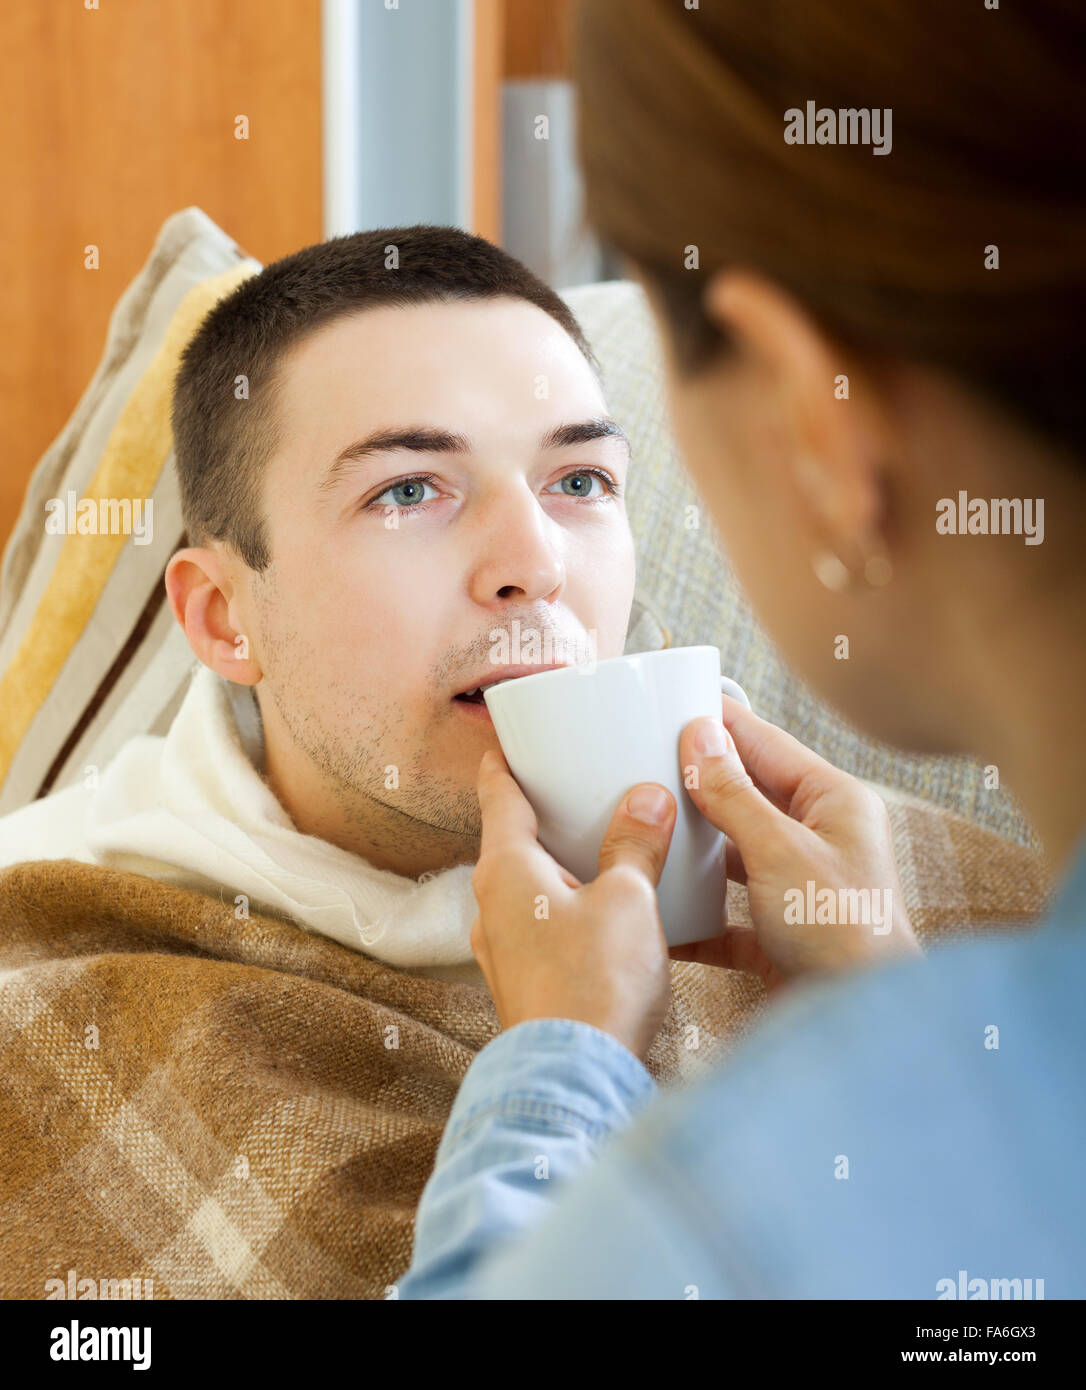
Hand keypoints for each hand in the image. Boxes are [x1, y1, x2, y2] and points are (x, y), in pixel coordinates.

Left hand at [470, 748, 677, 1059]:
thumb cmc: (593, 984)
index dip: (504, 766)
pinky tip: (603, 920)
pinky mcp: (523, 986)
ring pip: (526, 892)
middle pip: (510, 845)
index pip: (498, 798)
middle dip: (542, 820)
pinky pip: (540, 931)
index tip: (507, 744)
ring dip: (557, 871)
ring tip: (600, 857)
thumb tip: (645, 800)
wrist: (575, 1080)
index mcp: (505, 870)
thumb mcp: (629, 900)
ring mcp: (501, 951)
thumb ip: (635, 845)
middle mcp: (490, 908)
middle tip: (576, 794)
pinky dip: (565, 913)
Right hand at [671, 696, 919, 987]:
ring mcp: (800, 887)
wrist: (861, 1027)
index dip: (718, 723)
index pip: (766, 743)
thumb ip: (733, 794)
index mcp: (834, 802)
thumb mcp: (779, 851)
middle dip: (698, 782)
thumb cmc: (842, 932)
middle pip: (748, 795)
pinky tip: (658, 908)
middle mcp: (821, 839)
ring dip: (692, 846)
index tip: (669, 704)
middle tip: (642, 761)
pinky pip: (728, 911)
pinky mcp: (780, 934)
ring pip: (734, 852)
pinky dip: (694, 911)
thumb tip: (701, 737)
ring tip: (643, 825)